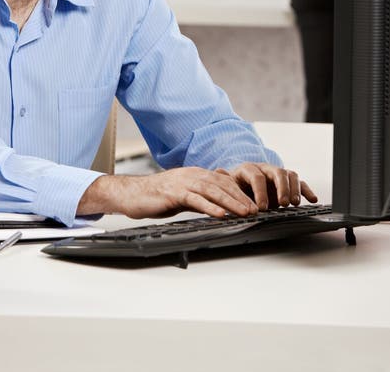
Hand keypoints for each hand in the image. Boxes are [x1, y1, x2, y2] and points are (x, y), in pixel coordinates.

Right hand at [77, 167, 260, 218]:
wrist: (132, 193)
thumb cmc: (158, 196)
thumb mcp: (184, 196)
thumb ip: (201, 197)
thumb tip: (220, 206)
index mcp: (197, 174)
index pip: (224, 182)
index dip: (241, 193)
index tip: (255, 204)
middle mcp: (193, 175)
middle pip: (223, 185)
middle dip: (241, 198)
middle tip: (257, 210)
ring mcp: (184, 182)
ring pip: (213, 191)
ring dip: (231, 202)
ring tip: (245, 212)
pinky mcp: (174, 193)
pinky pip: (196, 200)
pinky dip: (210, 207)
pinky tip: (221, 215)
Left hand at [223, 162, 317, 209]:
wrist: (240, 185)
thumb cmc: (233, 187)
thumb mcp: (227, 185)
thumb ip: (225, 180)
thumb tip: (219, 171)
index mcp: (249, 169)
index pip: (257, 176)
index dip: (260, 191)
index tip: (262, 208)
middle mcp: (265, 169)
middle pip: (277, 172)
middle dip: (281, 188)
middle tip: (283, 203)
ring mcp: (277, 175)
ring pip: (290, 175)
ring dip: (294, 188)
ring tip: (294, 203)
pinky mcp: (287, 183)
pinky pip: (300, 183)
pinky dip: (306, 190)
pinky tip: (312, 199)